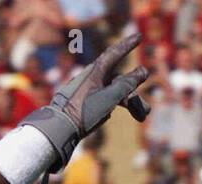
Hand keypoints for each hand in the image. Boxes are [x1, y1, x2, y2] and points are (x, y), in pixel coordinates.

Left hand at [23, 34, 150, 177]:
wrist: (56, 130)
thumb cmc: (83, 111)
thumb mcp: (109, 97)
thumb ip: (127, 84)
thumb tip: (143, 71)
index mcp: (95, 72)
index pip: (114, 54)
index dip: (127, 45)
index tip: (138, 36)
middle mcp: (91, 79)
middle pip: (119, 81)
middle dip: (134, 96)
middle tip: (145, 113)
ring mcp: (87, 91)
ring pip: (113, 93)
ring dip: (128, 104)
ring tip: (141, 117)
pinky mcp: (82, 103)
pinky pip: (103, 101)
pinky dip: (112, 106)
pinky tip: (106, 116)